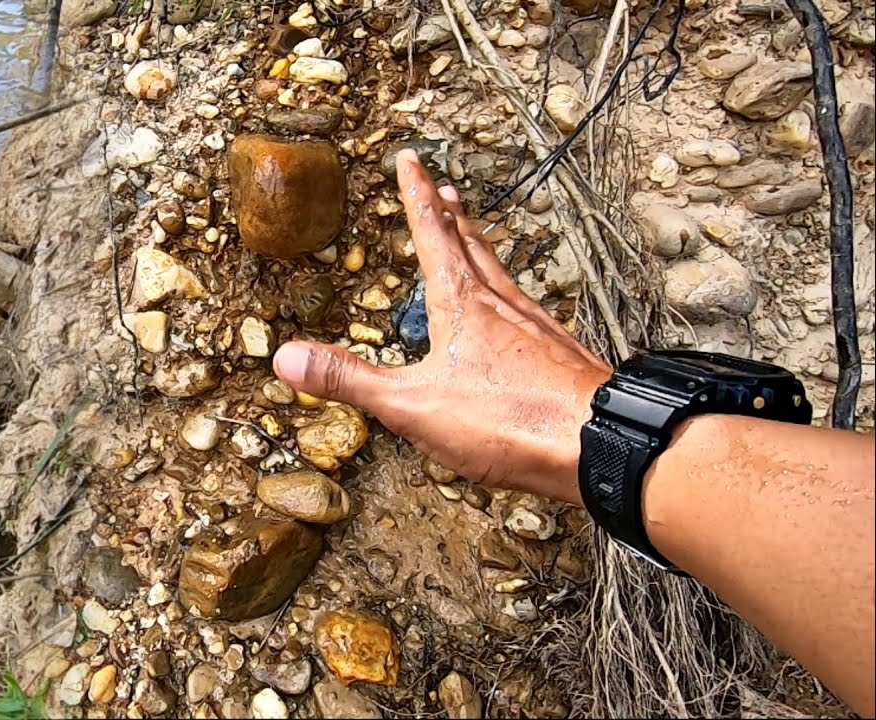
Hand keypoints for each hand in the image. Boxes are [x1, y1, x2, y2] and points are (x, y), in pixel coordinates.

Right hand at [273, 149, 611, 504]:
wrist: (599, 443)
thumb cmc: (506, 420)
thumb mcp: (412, 406)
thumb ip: (350, 381)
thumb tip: (285, 358)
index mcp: (461, 303)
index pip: (432, 234)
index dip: (417, 195)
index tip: (410, 160)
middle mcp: (501, 303)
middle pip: (472, 245)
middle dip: (452, 216)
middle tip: (444, 188)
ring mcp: (536, 326)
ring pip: (502, 274)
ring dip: (481, 248)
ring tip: (473, 236)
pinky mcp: (559, 354)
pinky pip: (525, 308)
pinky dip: (507, 293)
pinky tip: (514, 313)